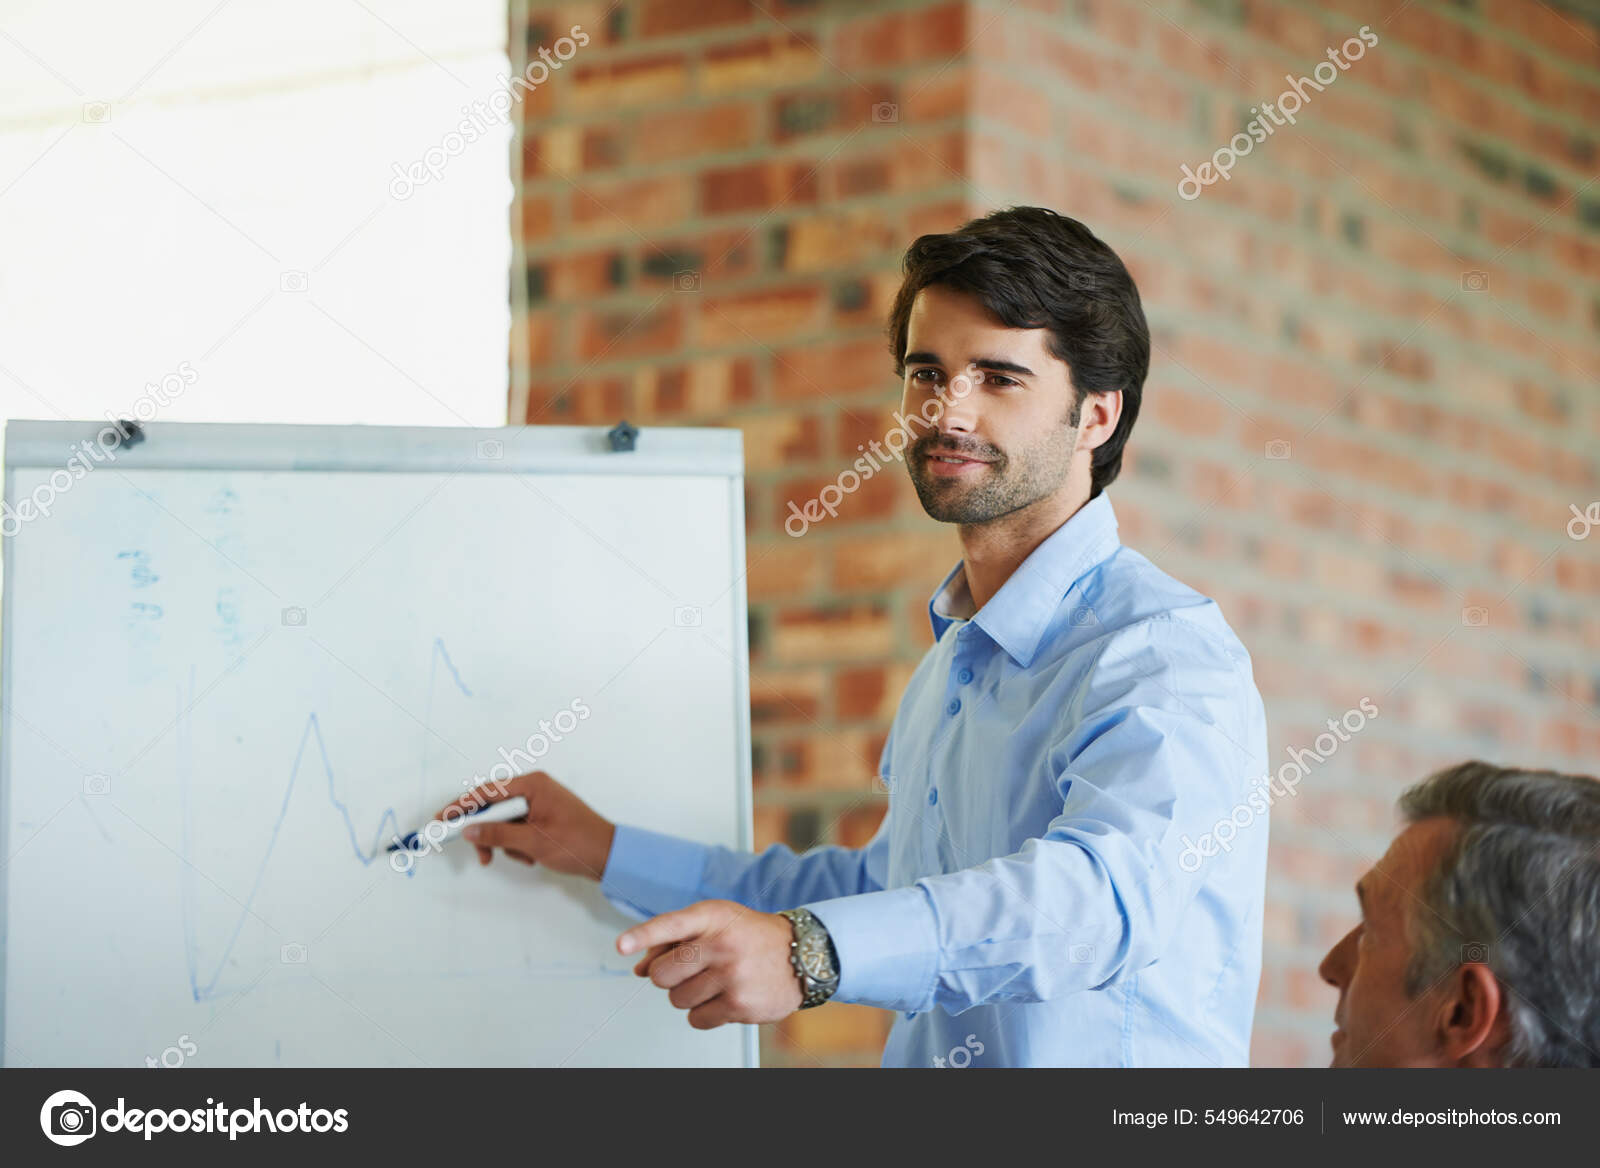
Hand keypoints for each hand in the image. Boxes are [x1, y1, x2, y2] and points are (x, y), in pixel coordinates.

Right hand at [432, 771, 613, 878]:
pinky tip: (534, 857)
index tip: (441, 821)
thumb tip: (468, 830)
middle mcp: (534, 789)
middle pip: (493, 808)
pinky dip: (519, 847)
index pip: (487, 792)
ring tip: (526, 857)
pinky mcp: (542, 819)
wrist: (610, 857)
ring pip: (504, 823)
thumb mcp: (533, 841)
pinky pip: (518, 831)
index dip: (461, 807)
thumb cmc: (577, 843)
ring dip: (508, 844)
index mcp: (532, 785)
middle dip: (488, 834)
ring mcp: (539, 804)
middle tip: (484, 856)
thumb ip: (498, 834)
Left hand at [618, 899, 801, 1028]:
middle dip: (667, 976)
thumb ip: (674, 941)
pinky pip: (696, 1020)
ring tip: (713, 980)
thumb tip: (637, 969)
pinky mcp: (740, 1005)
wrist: (801, 954)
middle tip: (690, 968)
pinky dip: (703, 1013)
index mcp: (712, 916)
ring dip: (687, 995)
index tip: (621, 946)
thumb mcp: (716, 923)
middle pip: (661, 974)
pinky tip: (724, 996)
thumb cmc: (749, 936)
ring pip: (676, 1000)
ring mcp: (732, 976)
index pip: (670, 925)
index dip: (643, 936)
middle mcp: (722, 944)